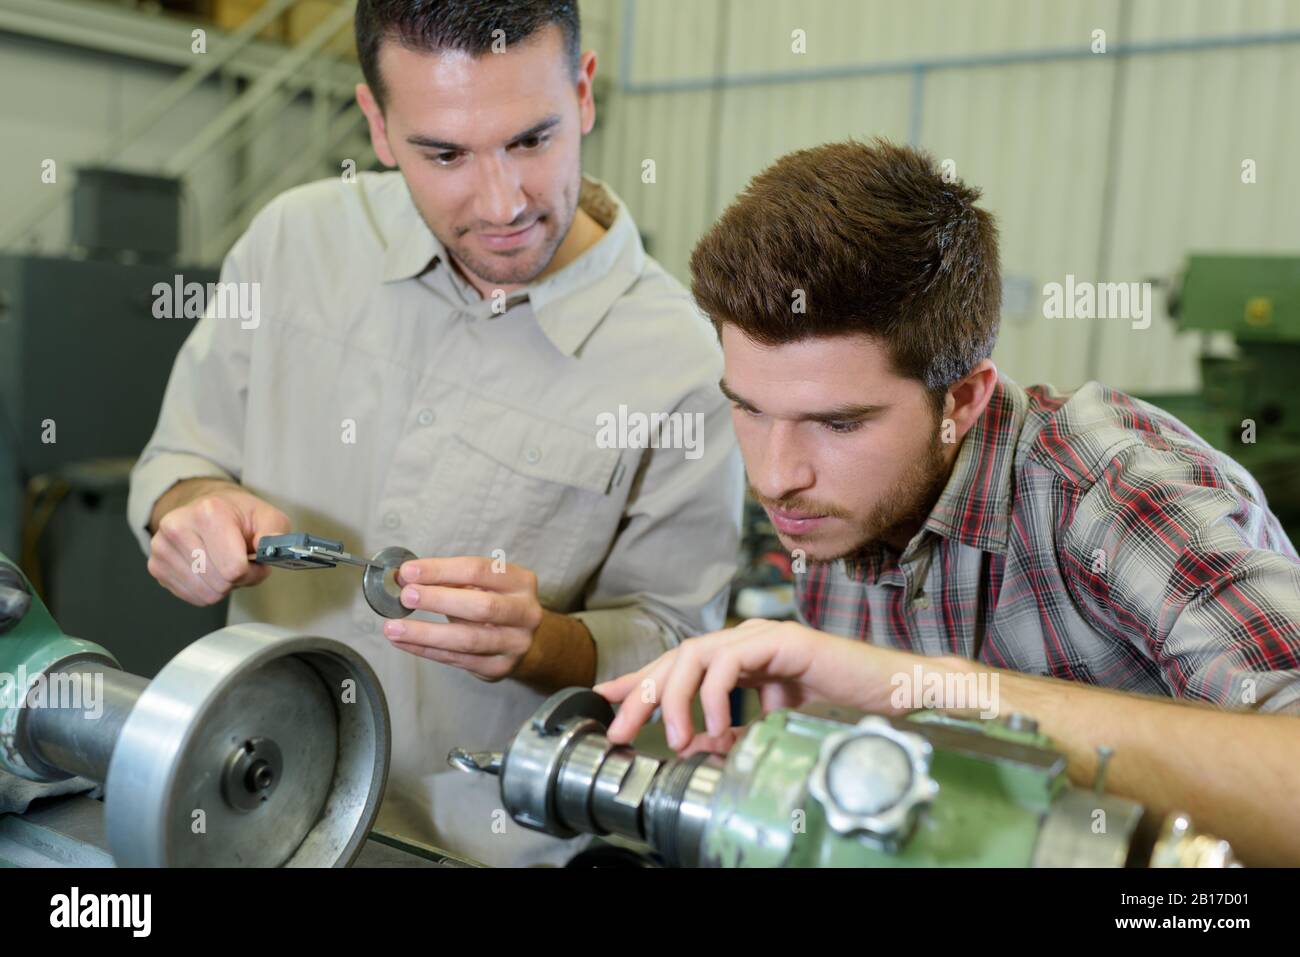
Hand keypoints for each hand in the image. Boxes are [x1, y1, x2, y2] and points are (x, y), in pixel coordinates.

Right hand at [146, 479, 290, 605]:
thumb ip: (275, 535)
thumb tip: (268, 553)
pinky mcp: (156, 566)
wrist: (206, 507)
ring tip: (223, 563)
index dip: (252, 571)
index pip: (234, 568)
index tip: (254, 560)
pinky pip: (191, 597)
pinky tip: (208, 570)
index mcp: (208, 512)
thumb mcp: (268, 517)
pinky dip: (205, 590)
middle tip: (239, 561)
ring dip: (221, 586)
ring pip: (204, 594)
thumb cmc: (238, 515)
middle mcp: (178, 527)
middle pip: (219, 584)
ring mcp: (162, 548)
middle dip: (236, 579)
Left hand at [383, 556, 544, 681]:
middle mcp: (525, 612)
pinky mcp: (500, 667)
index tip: (409, 571)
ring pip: (468, 639)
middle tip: (405, 597)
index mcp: (520, 581)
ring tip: (393, 628)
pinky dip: (427, 651)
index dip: (441, 570)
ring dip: (426, 633)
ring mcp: (515, 643)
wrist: (521, 638)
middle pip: (481, 606)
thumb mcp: (481, 584)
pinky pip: (458, 660)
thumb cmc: (494, 602)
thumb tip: (405, 577)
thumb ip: (448, 579)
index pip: (479, 570)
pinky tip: (404, 642)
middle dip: (439, 600)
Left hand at [594, 619, 933, 753]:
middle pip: (677, 657)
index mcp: (741, 658)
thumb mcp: (776, 725)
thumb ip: (739, 731)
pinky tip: (717, 727)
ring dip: (677, 698)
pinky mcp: (781, 641)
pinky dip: (715, 695)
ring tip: (678, 740)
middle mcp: (745, 641)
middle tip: (621, 729)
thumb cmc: (840, 705)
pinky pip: (731, 661)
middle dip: (642, 693)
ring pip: (696, 654)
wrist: (890, 695)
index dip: (640, 680)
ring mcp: (762, 636)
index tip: (603, 699)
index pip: (679, 665)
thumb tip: (701, 750)